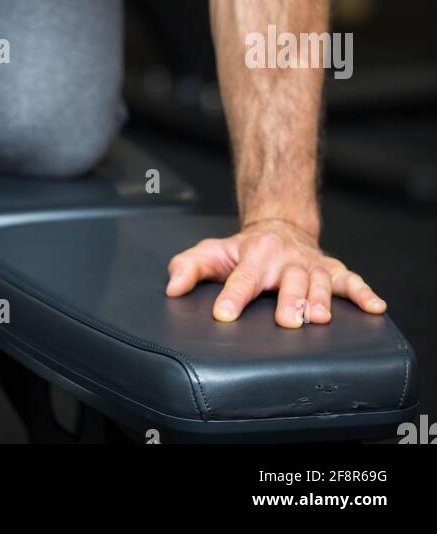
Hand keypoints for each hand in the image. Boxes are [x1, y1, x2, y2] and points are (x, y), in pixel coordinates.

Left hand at [165, 217, 386, 326]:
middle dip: (289, 301)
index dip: (232, 297)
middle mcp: (286, 261)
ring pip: (319, 284)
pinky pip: (352, 282)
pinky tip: (375, 307)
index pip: (241, 279)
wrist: (279, 227)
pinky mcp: (333, 271)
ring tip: (319, 319)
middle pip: (288, 283)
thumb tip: (172, 287)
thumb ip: (189, 266)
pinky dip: (364, 293)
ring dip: (320, 300)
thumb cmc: (244, 249)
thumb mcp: (213, 252)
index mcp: (254, 256)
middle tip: (287, 321)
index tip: (224, 315)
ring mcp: (311, 266)